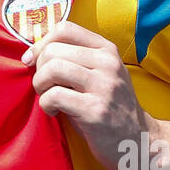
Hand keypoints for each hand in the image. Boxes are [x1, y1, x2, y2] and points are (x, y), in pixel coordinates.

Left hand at [21, 20, 151, 169]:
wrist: (138, 140)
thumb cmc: (109, 106)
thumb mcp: (101, 74)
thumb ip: (75, 58)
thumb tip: (32, 52)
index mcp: (107, 50)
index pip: (65, 28)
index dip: (40, 43)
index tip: (32, 60)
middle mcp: (107, 63)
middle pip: (53, 50)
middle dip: (38, 69)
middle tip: (44, 86)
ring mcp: (103, 86)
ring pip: (52, 69)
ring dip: (40, 85)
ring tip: (47, 97)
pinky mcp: (95, 110)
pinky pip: (54, 96)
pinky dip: (45, 104)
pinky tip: (54, 112)